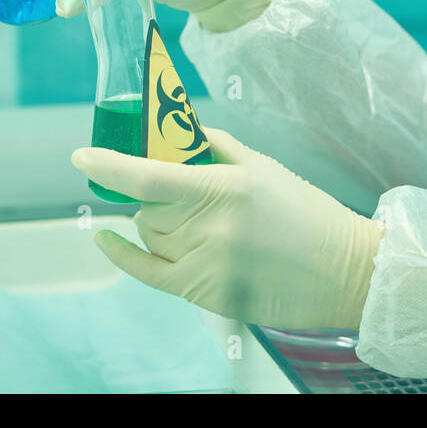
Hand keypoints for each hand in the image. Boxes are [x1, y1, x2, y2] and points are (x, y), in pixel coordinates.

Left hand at [72, 128, 384, 329]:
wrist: (344, 270)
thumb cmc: (307, 213)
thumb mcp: (264, 168)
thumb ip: (217, 148)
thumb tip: (177, 133)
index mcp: (226, 188)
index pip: (149, 176)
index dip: (109, 165)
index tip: (82, 156)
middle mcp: (211, 228)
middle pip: (146, 208)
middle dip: (151, 196)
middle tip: (173, 190)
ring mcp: (207, 264)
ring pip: (149, 236)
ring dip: (155, 223)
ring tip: (190, 220)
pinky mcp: (207, 294)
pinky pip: (148, 274)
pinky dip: (124, 256)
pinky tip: (107, 239)